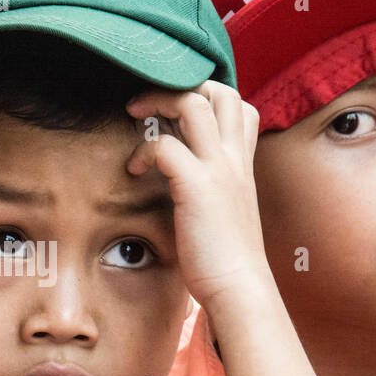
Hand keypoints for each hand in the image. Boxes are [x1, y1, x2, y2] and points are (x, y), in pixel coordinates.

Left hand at [124, 84, 270, 315]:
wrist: (240, 290)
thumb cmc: (226, 261)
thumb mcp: (225, 213)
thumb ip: (212, 190)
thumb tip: (185, 183)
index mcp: (242, 165)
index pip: (239, 106)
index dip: (207, 96)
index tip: (175, 114)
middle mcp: (234, 160)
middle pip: (220, 90)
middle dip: (180, 85)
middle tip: (149, 105)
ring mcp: (218, 170)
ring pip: (194, 102)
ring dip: (157, 101)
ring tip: (134, 116)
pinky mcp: (196, 187)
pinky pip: (165, 145)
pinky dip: (143, 150)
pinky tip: (133, 170)